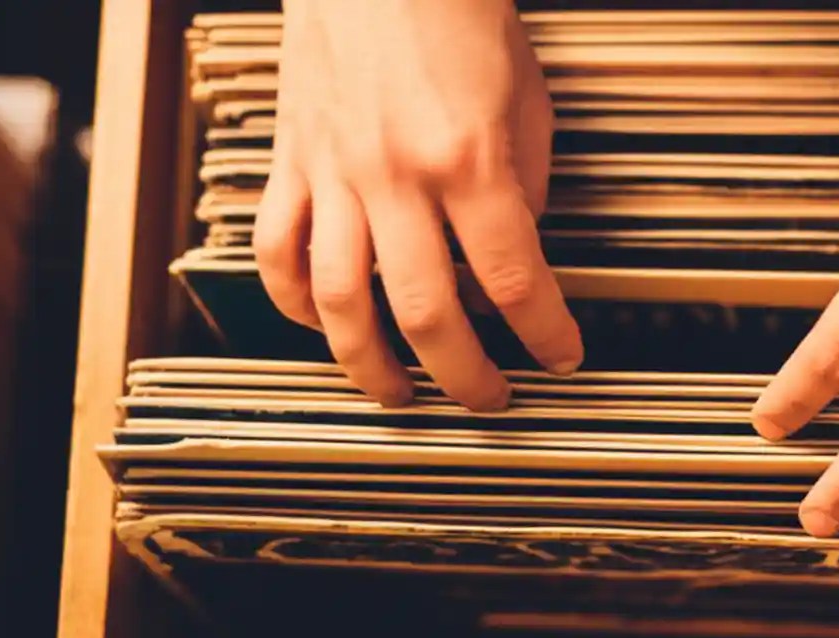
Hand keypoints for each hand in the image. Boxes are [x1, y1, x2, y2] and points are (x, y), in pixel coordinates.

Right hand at [255, 0, 581, 408]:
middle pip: (426, 311)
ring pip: (339, 300)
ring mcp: (335, 173)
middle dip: (464, 374)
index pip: (514, 278)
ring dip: (369, 364)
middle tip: (488, 400)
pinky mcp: (292, 162)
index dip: (544, 333)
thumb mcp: (525, 101)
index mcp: (468, 160)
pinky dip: (296, 303)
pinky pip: (278, 250)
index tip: (560, 358)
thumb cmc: (458, 15)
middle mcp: (396, 176)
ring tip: (398, 396)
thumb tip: (516, 253)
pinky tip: (324, 326)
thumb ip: (523, 187)